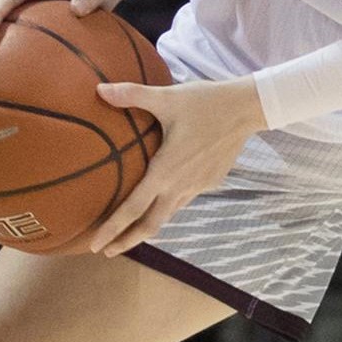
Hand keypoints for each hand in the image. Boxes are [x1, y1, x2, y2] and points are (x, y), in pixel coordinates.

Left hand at [85, 77, 267, 256]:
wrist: (246, 109)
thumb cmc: (205, 102)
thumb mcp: (167, 97)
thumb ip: (131, 95)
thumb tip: (99, 89)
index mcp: (165, 170)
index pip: (132, 209)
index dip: (112, 230)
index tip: (94, 246)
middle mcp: (180, 185)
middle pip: (150, 225)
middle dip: (127, 241)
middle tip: (105, 251)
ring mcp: (197, 186)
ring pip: (168, 214)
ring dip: (147, 226)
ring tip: (130, 231)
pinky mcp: (210, 182)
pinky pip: (183, 200)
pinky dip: (167, 207)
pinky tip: (161, 199)